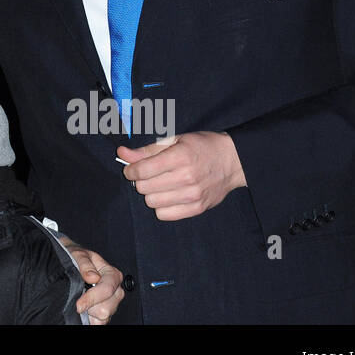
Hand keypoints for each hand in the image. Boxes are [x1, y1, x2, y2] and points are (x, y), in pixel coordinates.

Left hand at [60, 236, 124, 324]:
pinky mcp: (106, 311)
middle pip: (106, 308)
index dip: (92, 299)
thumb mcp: (78, 254)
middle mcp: (116, 289)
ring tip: (81, 301)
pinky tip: (85, 309)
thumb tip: (92, 277)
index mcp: (112, 274)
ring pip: (104, 316)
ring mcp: (112, 302)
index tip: (78, 305)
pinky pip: (101, 322)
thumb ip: (85, 264)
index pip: (106, 290)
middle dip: (90, 306)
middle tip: (78, 299)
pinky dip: (91, 318)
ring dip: (90, 312)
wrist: (72, 261)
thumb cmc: (76, 257)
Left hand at [118, 131, 246, 220]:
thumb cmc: (202, 147)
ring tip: (159, 184)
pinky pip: (165, 215)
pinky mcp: (197, 208)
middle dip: (140, 180)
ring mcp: (193, 195)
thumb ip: (146, 150)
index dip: (131, 170)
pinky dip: (161, 207)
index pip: (143, 170)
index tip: (131, 169)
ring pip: (152, 202)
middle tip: (148, 175)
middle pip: (144, 187)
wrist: (233, 161)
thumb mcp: (174, 140)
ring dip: (150, 193)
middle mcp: (186, 177)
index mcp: (180, 157)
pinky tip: (167, 196)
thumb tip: (121, 154)